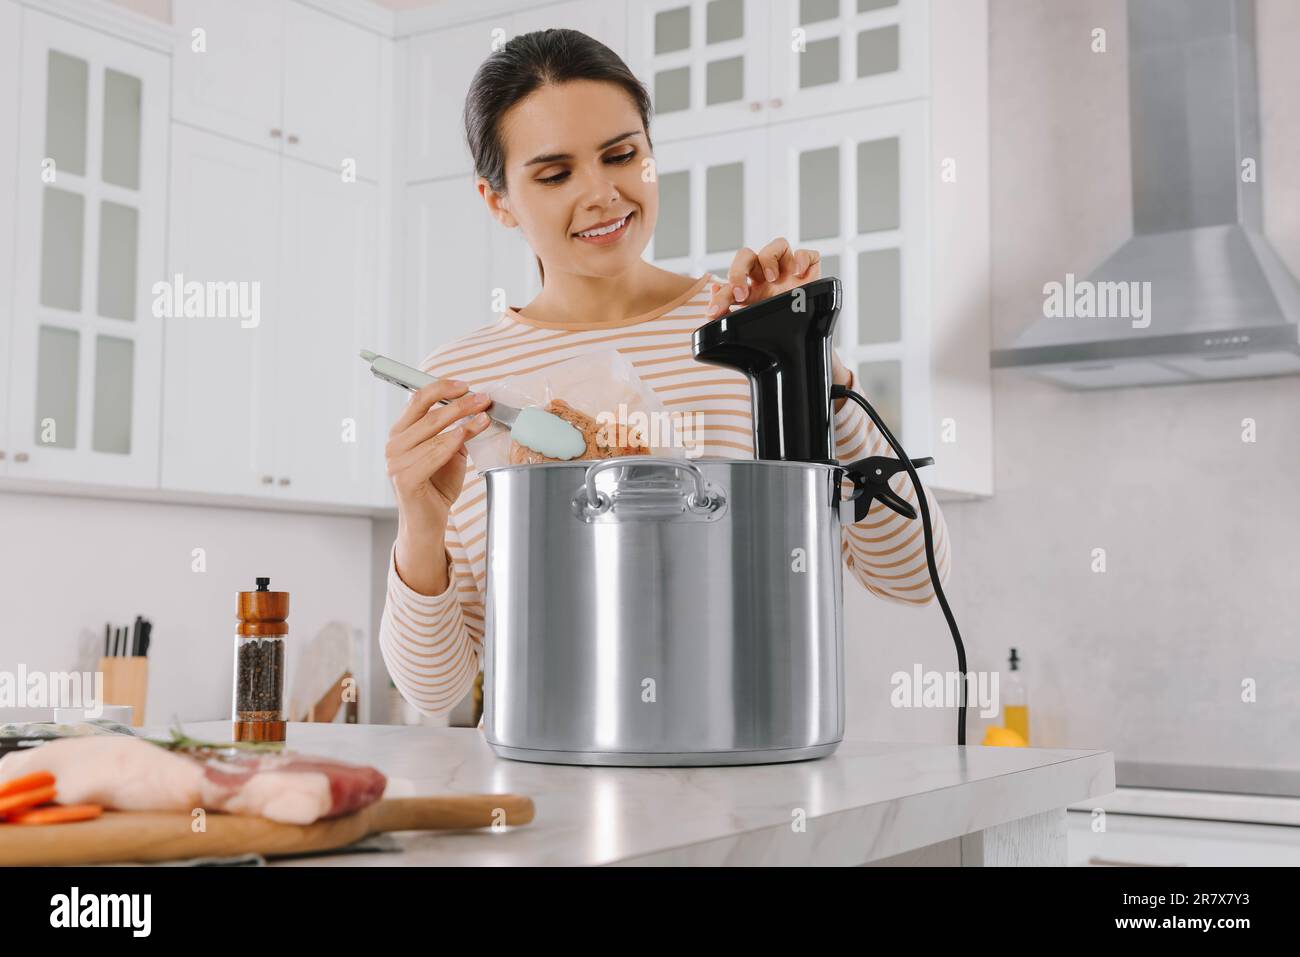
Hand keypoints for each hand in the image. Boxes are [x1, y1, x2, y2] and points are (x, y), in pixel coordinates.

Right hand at [386, 377, 493, 562]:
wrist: (426, 522)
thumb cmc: (436, 487)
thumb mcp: (448, 453)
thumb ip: (455, 432)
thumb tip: (475, 408)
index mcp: (400, 433)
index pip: (418, 400)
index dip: (442, 388)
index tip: (466, 385)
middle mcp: (393, 444)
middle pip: (428, 413)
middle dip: (460, 403)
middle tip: (483, 399)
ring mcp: (395, 462)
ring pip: (434, 431)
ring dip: (463, 420)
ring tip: (484, 416)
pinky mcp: (404, 479)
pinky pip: (434, 453)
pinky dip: (452, 441)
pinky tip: (467, 434)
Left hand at [705, 237, 820, 317]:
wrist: (807, 328)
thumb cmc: (778, 320)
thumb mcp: (751, 320)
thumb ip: (729, 312)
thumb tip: (713, 292)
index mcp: (751, 288)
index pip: (731, 285)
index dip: (720, 296)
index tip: (714, 311)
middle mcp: (767, 275)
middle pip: (746, 255)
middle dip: (739, 271)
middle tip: (742, 293)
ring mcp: (788, 268)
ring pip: (776, 245)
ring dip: (769, 260)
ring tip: (773, 279)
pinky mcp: (808, 267)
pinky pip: (804, 253)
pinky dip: (801, 260)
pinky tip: (798, 274)